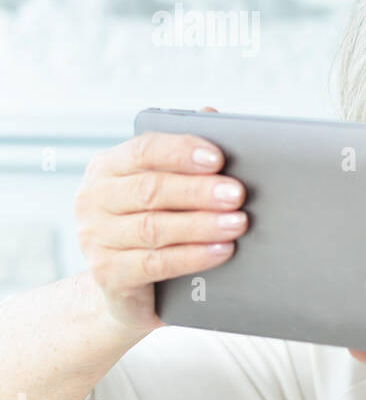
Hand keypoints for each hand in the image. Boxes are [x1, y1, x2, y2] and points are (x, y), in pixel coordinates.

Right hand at [75, 106, 245, 333]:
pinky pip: (155, 264)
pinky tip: (222, 251)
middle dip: (199, 191)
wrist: (128, 285)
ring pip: (154, 228)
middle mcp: (93, 199)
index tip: (218, 158)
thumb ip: (186, 153)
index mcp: (108, 167)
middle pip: (151, 190)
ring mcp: (95, 238)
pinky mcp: (107, 273)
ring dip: (201, 225)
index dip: (182, 152)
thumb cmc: (157, 221)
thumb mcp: (166, 188)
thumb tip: (213, 114)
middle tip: (238, 194)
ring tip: (238, 223)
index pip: (144, 150)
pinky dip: (193, 256)